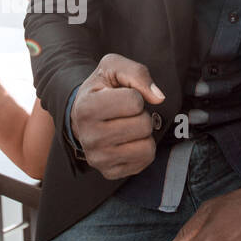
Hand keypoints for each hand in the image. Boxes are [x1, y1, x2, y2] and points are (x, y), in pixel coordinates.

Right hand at [70, 53, 164, 179]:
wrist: (81, 116)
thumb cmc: (101, 89)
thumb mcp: (112, 67)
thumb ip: (136, 73)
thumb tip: (159, 97)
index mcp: (86, 108)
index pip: (134, 101)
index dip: (135, 95)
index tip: (120, 97)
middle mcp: (89, 137)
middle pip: (143, 125)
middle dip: (141, 115)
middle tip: (126, 114)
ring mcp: (98, 158)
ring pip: (147, 147)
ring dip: (144, 133)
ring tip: (128, 126)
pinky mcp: (109, 172)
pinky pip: (145, 161)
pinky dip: (142, 148)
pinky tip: (128, 141)